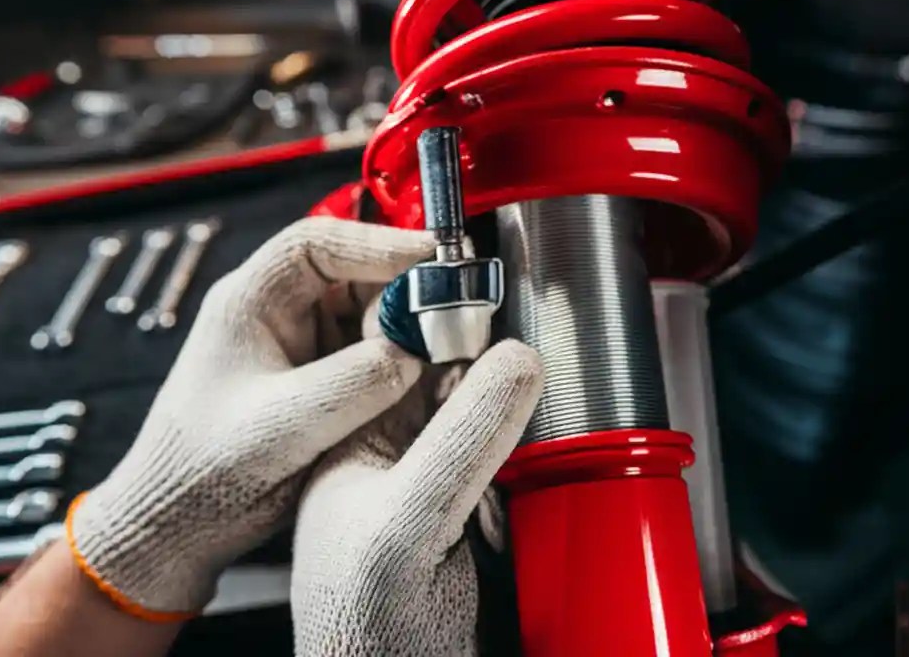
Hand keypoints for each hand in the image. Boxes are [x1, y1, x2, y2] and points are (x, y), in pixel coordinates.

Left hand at [67, 217, 435, 617]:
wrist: (178, 522)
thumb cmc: (202, 470)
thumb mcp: (281, 427)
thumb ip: (351, 385)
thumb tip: (412, 353)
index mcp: (248, 302)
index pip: (317, 243)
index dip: (378, 242)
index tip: (430, 257)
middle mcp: (275, 312)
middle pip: (354, 271)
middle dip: (406, 284)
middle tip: (453, 305)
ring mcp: (299, 345)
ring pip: (369, 310)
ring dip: (408, 321)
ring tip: (447, 342)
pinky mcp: (318, 378)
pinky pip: (371, 350)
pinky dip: (402, 356)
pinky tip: (426, 373)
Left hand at [291, 338, 543, 655]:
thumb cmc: (361, 629)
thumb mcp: (404, 526)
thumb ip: (458, 442)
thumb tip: (513, 363)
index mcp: (354, 445)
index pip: (394, 353)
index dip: (434, 311)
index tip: (480, 285)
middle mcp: (399, 458)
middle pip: (452, 374)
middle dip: (490, 347)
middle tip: (530, 324)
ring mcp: (445, 486)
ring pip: (492, 412)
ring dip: (521, 396)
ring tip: (547, 378)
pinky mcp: (492, 517)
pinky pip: (522, 461)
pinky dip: (542, 448)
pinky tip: (554, 440)